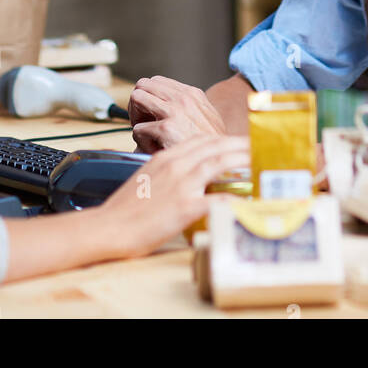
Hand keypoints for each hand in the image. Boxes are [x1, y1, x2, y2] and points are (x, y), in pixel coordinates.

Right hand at [99, 134, 250, 258]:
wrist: (109, 226)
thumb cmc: (124, 209)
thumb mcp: (146, 180)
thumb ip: (166, 174)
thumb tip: (183, 180)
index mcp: (165, 158)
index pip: (200, 140)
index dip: (221, 140)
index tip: (235, 142)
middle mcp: (175, 165)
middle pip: (214, 146)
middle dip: (238, 144)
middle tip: (256, 144)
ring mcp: (182, 184)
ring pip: (218, 163)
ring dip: (241, 160)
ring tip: (258, 160)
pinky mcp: (185, 206)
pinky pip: (218, 200)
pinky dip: (236, 199)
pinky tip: (249, 202)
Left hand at [128, 76, 227, 152]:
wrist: (222, 165)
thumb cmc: (209, 148)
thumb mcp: (204, 119)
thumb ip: (186, 107)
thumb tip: (159, 100)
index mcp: (192, 94)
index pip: (156, 81)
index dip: (149, 96)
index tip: (152, 114)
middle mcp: (184, 97)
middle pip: (143, 85)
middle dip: (138, 103)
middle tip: (144, 122)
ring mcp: (175, 111)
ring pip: (137, 97)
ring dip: (137, 116)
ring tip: (148, 133)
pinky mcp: (166, 128)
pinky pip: (138, 128)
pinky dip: (141, 140)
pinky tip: (154, 149)